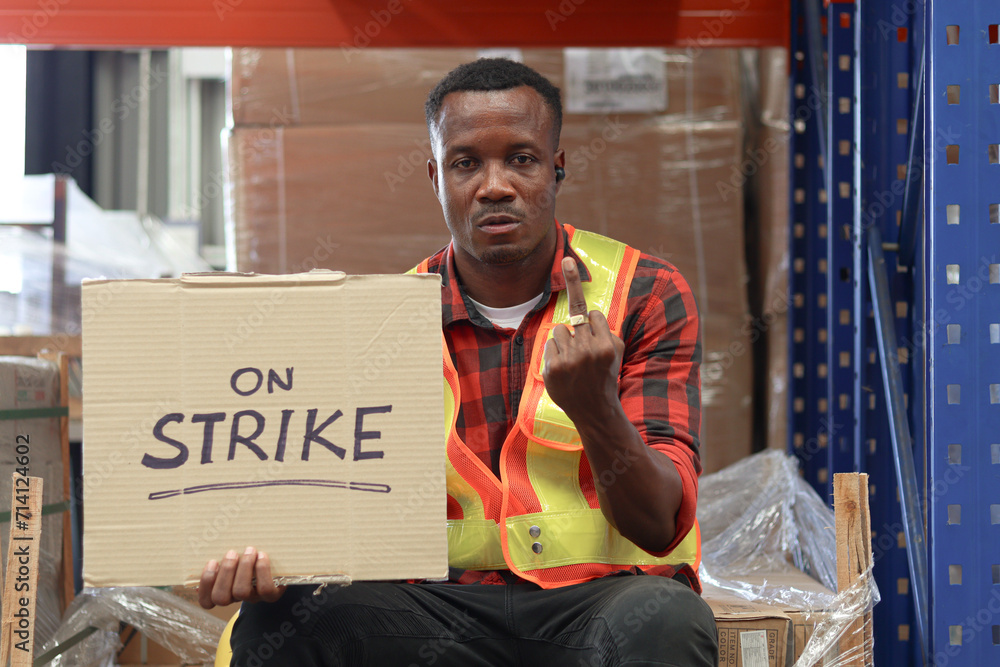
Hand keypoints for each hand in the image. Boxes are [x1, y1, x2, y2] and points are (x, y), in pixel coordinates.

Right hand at [198, 546, 286, 608]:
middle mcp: (236, 598)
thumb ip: (225, 556)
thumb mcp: (236, 557)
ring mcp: (254, 598)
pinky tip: (262, 555)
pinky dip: (262, 570)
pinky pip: (265, 589)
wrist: (280, 566)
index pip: (206, 601)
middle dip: (225, 573)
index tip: (211, 561)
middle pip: (221, 598)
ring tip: (249, 550)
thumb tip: (212, 546)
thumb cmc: (251, 558)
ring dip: (243, 568)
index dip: (205, 583)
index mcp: (223, 590)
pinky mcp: (272, 595)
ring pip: (241, 592)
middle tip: (231, 552)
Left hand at [542, 257, 625, 422]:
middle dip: (579, 329)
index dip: (593, 319)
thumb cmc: (605, 375)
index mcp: (608, 345)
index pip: (594, 314)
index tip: (567, 260)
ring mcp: (569, 360)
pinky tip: (565, 370)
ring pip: (559, 330)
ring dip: (565, 341)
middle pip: (575, 319)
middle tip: (578, 321)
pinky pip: (549, 344)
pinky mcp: (552, 368)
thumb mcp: (617, 352)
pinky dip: (554, 353)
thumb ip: (606, 330)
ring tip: (575, 363)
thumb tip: (589, 312)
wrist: (595, 411)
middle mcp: (589, 350)